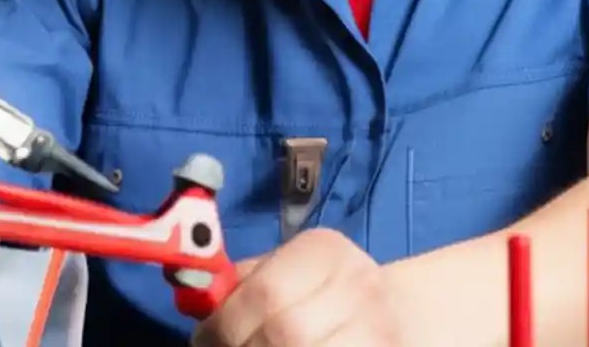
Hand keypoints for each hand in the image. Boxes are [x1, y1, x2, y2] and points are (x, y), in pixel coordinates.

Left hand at [191, 228, 403, 346]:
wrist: (397, 313)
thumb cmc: (322, 294)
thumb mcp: (285, 273)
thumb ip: (241, 285)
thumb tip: (191, 297)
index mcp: (325, 250)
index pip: (264, 292)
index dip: (224, 326)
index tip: (204, 341)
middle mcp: (358, 283)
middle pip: (284, 334)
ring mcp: (380, 328)